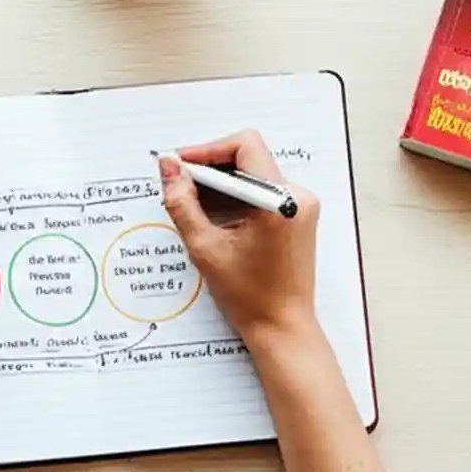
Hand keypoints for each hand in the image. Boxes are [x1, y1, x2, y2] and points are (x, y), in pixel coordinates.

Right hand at [157, 129, 319, 342]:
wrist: (282, 326)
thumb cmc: (250, 296)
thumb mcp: (205, 247)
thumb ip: (182, 202)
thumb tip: (169, 168)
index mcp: (279, 201)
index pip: (245, 145)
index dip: (208, 150)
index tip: (183, 165)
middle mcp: (297, 197)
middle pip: (248, 158)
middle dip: (212, 169)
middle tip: (182, 187)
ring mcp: (301, 206)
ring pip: (254, 174)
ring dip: (223, 185)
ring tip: (198, 210)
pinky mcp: (298, 215)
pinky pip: (263, 191)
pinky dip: (237, 197)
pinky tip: (219, 220)